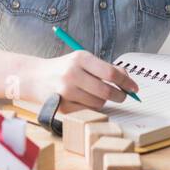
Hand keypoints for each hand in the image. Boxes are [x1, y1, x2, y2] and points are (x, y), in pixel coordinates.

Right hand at [23, 51, 139, 112]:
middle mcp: (72, 74)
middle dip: (120, 96)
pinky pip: (88, 110)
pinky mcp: (63, 106)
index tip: (134, 88)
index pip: (110, 72)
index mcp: (80, 58)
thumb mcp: (82, 61)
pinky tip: (84, 100)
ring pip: (99, 102)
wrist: (35, 77)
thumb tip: (127, 78)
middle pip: (106, 91)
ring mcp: (66, 91)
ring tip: (97, 94)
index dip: (126, 82)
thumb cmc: (64, 68)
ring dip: (104, 101)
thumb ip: (105, 67)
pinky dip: (91, 107)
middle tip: (123, 96)